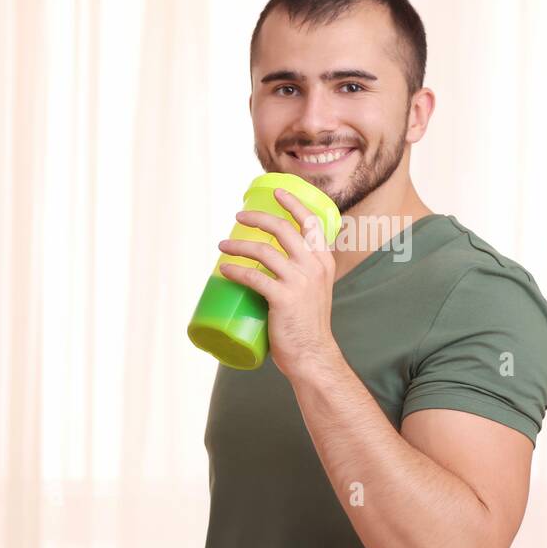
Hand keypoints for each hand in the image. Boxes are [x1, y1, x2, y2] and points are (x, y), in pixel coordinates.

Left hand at [216, 188, 340, 381]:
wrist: (313, 355)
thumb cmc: (308, 326)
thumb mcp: (314, 291)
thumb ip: (301, 274)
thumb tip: (271, 263)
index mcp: (324, 261)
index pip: (311, 222)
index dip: (293, 203)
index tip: (277, 192)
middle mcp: (314, 266)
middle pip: (282, 229)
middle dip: (258, 218)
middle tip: (239, 217)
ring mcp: (299, 282)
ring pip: (263, 250)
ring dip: (238, 245)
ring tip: (222, 246)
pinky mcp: (283, 299)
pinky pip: (253, 277)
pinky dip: (235, 271)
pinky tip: (224, 269)